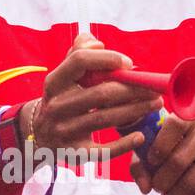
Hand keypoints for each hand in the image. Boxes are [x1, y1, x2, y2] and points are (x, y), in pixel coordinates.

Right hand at [18, 34, 158, 162]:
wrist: (39, 135)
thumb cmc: (61, 98)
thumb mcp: (62, 75)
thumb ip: (78, 53)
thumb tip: (97, 43)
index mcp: (54, 82)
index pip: (79, 61)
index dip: (107, 59)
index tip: (129, 63)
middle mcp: (57, 105)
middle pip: (100, 93)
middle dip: (133, 89)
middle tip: (154, 88)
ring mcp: (65, 129)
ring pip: (105, 118)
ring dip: (136, 110)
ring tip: (156, 104)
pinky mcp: (75, 151)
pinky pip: (103, 150)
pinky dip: (124, 144)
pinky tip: (141, 136)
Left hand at [132, 115, 194, 194]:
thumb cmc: (181, 146)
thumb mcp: (160, 146)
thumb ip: (144, 163)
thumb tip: (144, 186)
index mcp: (191, 115)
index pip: (174, 125)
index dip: (159, 146)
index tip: (151, 162)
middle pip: (180, 159)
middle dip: (163, 180)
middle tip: (157, 188)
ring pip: (194, 179)